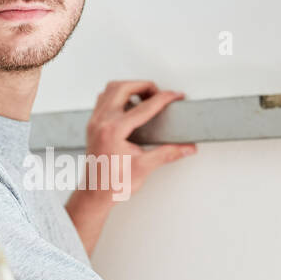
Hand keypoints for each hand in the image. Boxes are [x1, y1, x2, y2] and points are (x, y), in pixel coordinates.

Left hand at [83, 80, 196, 201]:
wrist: (95, 194)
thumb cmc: (113, 184)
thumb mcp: (144, 168)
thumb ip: (168, 154)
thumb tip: (187, 147)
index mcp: (114, 130)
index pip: (144, 107)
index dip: (164, 99)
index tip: (176, 96)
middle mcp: (101, 122)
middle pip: (123, 87)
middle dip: (145, 86)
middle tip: (160, 94)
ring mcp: (95, 122)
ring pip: (111, 89)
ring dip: (130, 87)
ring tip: (146, 97)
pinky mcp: (93, 125)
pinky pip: (103, 99)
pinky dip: (118, 96)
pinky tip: (129, 106)